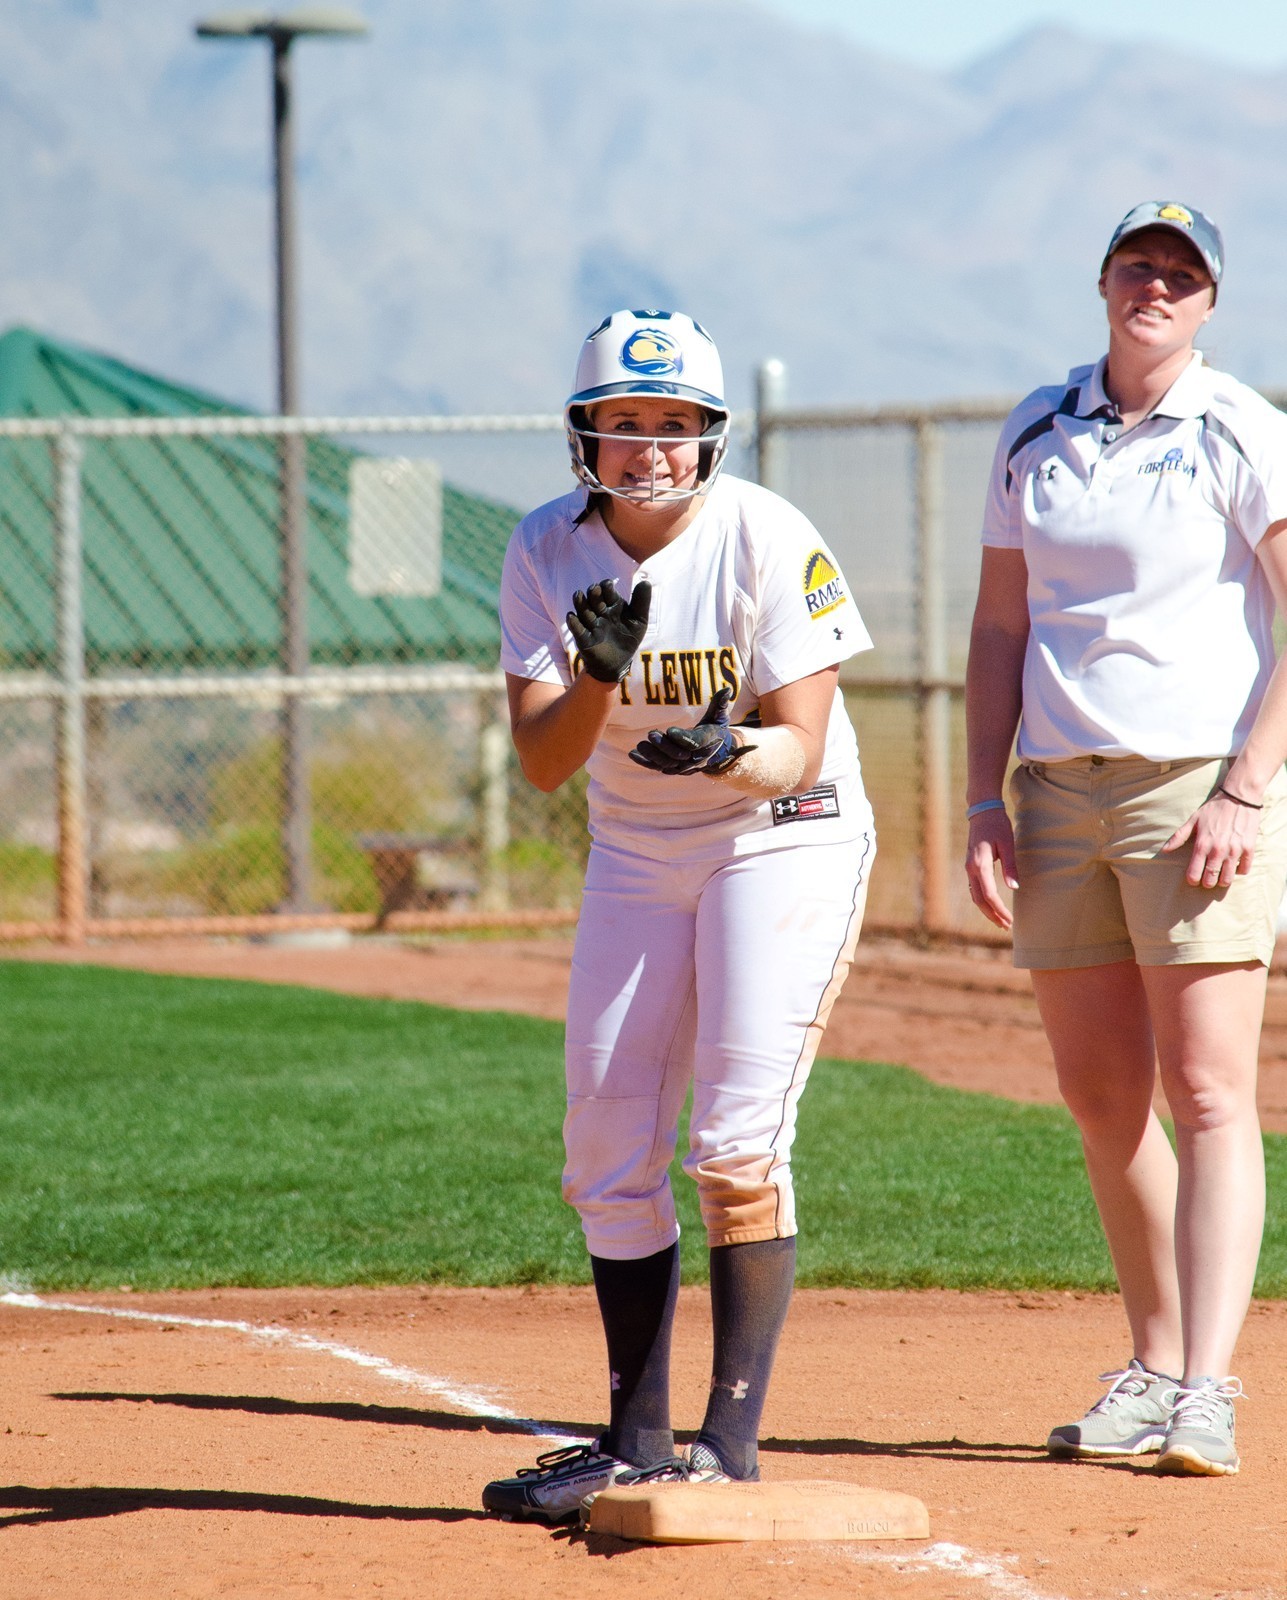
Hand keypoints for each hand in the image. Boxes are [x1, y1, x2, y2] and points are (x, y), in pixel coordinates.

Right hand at [567, 578, 651, 683]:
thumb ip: (642, 602)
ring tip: (578, 595)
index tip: (607, 584)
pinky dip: (574, 624)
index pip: (607, 592)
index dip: (606, 587)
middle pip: (594, 599)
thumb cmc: (629, 638)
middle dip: (594, 593)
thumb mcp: (639, 620)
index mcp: (612, 606)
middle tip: (595, 589)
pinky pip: (577, 630)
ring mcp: (591, 625)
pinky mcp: (584, 639)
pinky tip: (571, 617)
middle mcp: (600, 612)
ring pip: (583, 611)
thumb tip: (646, 582)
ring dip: (580, 603)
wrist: (619, 662)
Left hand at [628, 688, 757, 775]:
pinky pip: (658, 768)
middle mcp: (696, 758)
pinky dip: (645, 762)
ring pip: (667, 764)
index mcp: (707, 742)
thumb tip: (727, 689)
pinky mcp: (674, 769)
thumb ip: (720, 703)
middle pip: (678, 755)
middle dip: (664, 746)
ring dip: (652, 756)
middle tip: (651, 734)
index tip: (670, 730)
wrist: (716, 752)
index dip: (682, 738)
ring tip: (640, 745)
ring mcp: (684, 766)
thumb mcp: (719, 715)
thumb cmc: (715, 729)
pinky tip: (633, 754)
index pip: (694, 742)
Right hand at [964, 808, 1017, 929]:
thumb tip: (1014, 888)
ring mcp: (968, 868)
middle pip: (979, 899)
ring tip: (1000, 921)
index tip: (1010, 919)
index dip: (999, 909)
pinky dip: (982, 901)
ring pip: (975, 896)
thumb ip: (1010, 866)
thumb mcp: (1008, 844)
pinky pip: (974, 889)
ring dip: (987, 910)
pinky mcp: (970, 866)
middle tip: (1006, 926)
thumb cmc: (997, 826)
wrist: (982, 811)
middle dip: (992, 915)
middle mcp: (971, 868)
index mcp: (980, 864)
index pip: (989, 894)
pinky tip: (992, 906)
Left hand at [1162, 787, 1260, 887]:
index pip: (1194, 873)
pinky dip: (1239, 871)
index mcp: (1202, 844)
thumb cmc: (1214, 808)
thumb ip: (1179, 836)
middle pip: (1210, 879)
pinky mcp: (1249, 848)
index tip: (1193, 879)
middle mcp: (1217, 850)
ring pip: (1227, 879)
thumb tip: (1164, 850)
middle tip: (1206, 879)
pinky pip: (1244, 869)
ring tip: (1220, 876)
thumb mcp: (1194, 820)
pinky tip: (1235, 866)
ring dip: (1222, 880)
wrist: (1239, 797)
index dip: (1192, 880)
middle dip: (1207, 883)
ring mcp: (1234, 850)